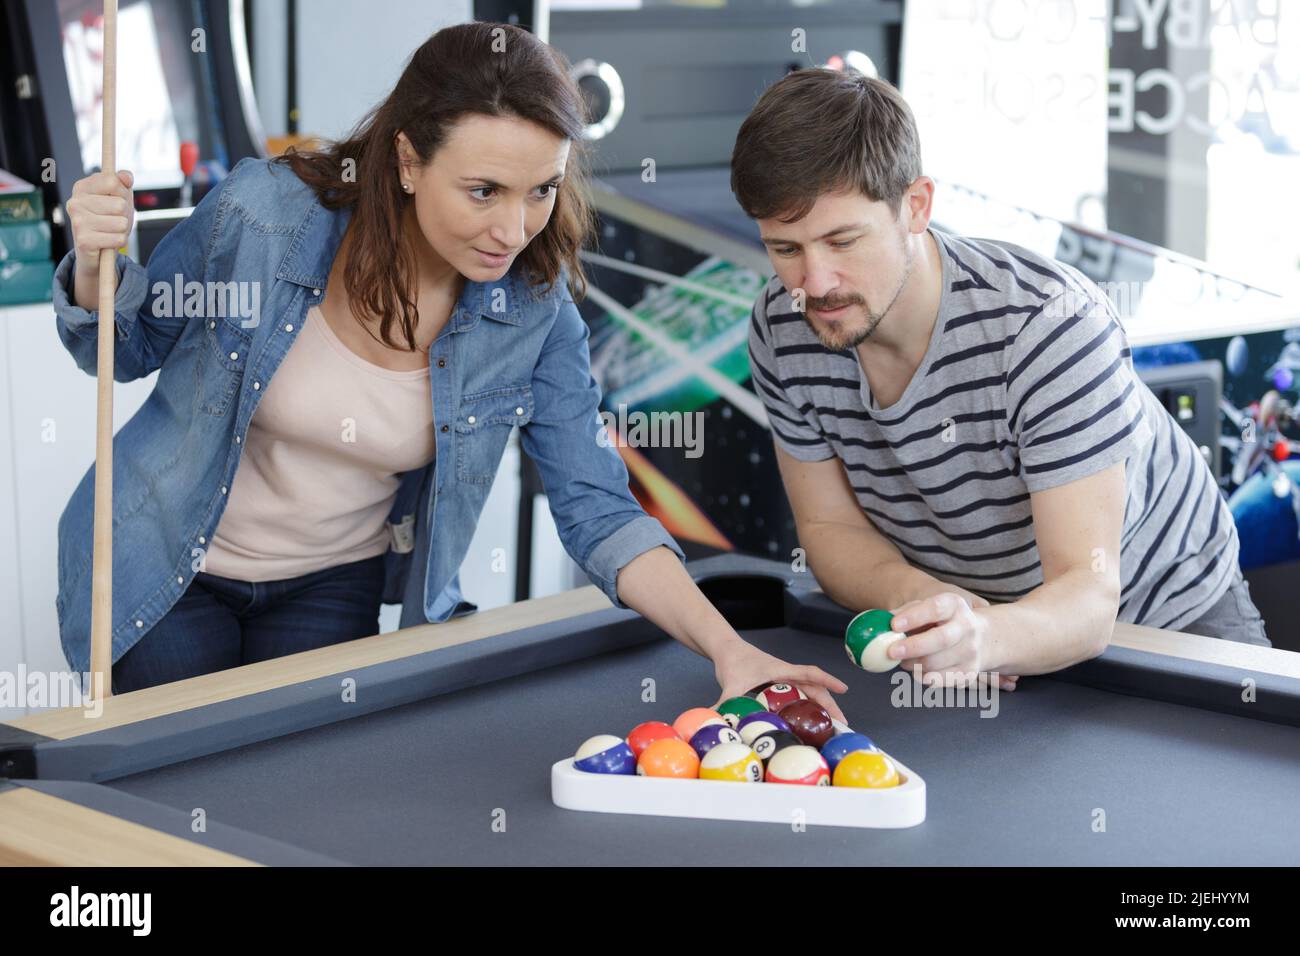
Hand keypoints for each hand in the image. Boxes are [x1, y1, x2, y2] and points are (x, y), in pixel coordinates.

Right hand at [67, 170, 134, 273]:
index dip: (122, 193)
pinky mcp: (84, 241)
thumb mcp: (118, 197)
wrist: (95, 251)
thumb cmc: (108, 220)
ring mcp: (77, 221)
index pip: (113, 181)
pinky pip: (119, 239)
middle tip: (112, 221)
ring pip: (121, 223)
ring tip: (109, 231)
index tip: (115, 200)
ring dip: (122, 230)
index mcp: (81, 187)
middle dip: (124, 215)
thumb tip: (126, 176)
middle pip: (120, 205)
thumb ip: (123, 182)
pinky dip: (119, 242)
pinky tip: (107, 242)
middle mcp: (75, 202)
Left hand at [710, 640, 848, 723]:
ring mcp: (784, 678)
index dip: (827, 681)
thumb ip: (725, 703)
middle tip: (843, 724)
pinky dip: (810, 705)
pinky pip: (801, 694)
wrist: (727, 649)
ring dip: (823, 705)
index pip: (810, 673)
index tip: (844, 689)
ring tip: (832, 726)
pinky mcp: (780, 683)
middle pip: (816, 687)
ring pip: (810, 691)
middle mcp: (787, 673)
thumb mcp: (729, 685)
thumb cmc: (732, 661)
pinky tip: (812, 719)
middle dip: (831, 704)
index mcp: (780, 670)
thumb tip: (718, 719)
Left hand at [888, 592, 1014, 689]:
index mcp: (954, 606)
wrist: (983, 638)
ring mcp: (970, 652)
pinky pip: (940, 680)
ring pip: (936, 663)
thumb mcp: (929, 607)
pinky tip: (915, 671)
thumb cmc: (944, 621)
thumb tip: (882, 620)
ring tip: (901, 660)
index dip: (914, 617)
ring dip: (913, 664)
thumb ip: (907, 611)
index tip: (893, 625)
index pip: (935, 609)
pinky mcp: (968, 673)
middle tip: (890, 652)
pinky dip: (923, 677)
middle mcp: (967, 627)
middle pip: (941, 639)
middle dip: (913, 647)